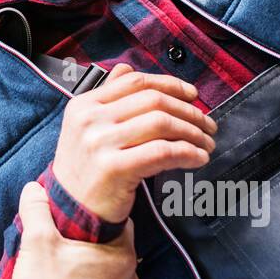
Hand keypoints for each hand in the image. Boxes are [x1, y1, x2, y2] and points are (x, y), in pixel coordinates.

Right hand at [11, 182, 139, 278]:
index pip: (122, 223)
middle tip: (70, 242)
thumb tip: (33, 189)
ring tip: (67, 268)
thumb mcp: (37, 241)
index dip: (101, 217)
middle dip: (95, 245)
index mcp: (121, 256)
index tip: (83, 217)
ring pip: (110, 278)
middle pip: (116, 251)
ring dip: (93, 273)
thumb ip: (36, 210)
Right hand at [52, 63, 217, 222]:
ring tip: (206, 143)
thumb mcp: (87, 126)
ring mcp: (100, 143)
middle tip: (207, 125)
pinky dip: (187, 152)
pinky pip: (162, 152)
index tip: (193, 96)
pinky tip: (198, 158)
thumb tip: (127, 68)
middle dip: (189, 111)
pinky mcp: (114, 168)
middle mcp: (90, 119)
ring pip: (161, 123)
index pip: (135, 82)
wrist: (71, 210)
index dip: (170, 85)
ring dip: (192, 133)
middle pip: (153, 101)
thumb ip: (108, 96)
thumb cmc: (87, 168)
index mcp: (85, 104)